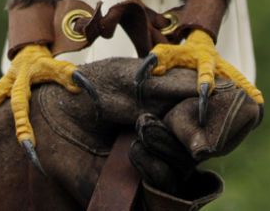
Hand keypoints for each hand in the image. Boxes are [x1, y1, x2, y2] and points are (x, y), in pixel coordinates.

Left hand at [29, 56, 259, 205]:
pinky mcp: (136, 193)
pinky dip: (154, 171)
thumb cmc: (91, 88)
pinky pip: (163, 193)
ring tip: (139, 132)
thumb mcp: (136, 77)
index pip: (216, 123)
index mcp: (175, 112)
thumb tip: (219, 89)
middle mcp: (169, 142)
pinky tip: (134, 154)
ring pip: (185, 172)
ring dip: (166, 150)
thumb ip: (177, 84)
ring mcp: (154, 167)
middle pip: (204, 151)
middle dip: (187, 135)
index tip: (200, 108)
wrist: (49, 113)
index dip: (220, 119)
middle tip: (153, 119)